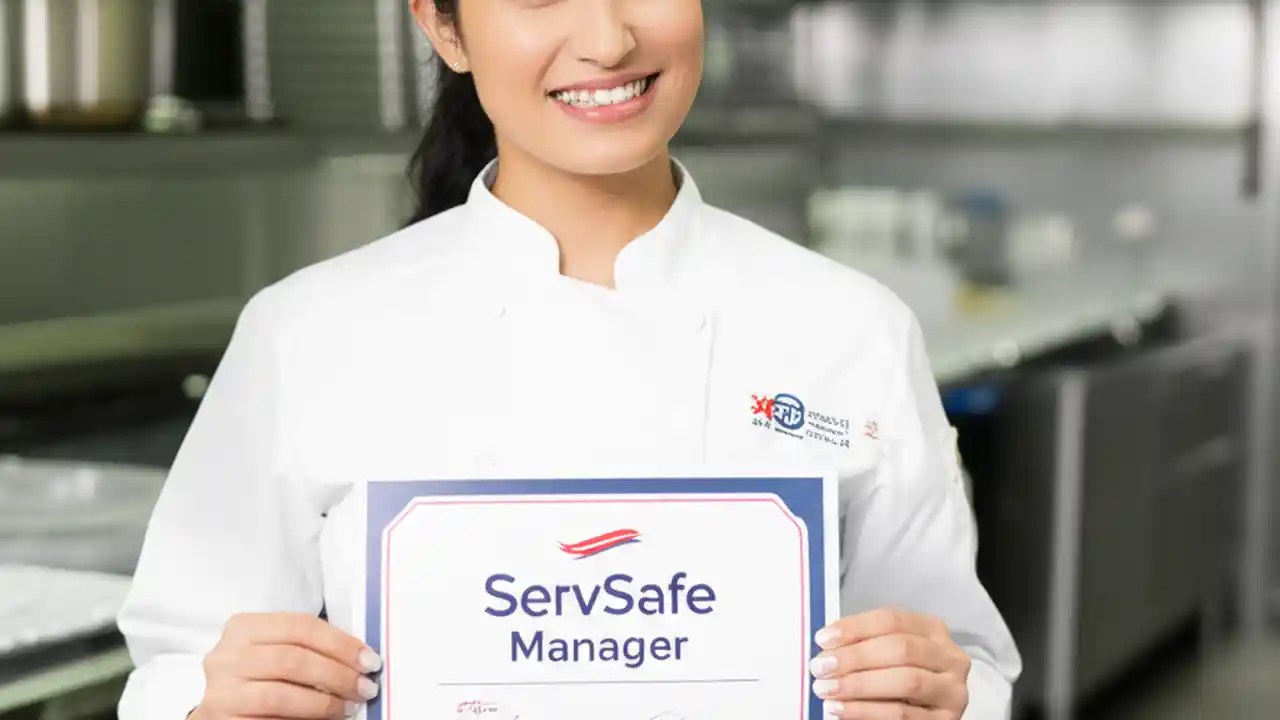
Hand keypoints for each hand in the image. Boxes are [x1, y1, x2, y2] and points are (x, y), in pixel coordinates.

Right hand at [191, 612, 381, 719]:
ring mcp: (221, 693)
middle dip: (337, 674)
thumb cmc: (258, 673)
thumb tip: (360, 659)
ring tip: (349, 707)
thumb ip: (309, 647)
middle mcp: (226, 657)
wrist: (221, 707)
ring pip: (280, 695)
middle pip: (293, 659)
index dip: (341, 643)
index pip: (300, 626)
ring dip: (323, 703)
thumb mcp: (277, 648)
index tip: (369, 660)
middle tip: (365, 687)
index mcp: (243, 628)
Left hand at [809, 608, 970, 718]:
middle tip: (821, 667)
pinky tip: (841, 710)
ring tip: (827, 690)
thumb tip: (827, 645)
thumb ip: (864, 645)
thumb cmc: (897, 680)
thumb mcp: (886, 656)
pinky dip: (866, 712)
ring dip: (859, 685)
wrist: (916, 716)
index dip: (855, 627)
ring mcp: (952, 691)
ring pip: (906, 681)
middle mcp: (949, 657)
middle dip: (855, 657)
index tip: (824, 639)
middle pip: (900, 648)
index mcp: (932, 631)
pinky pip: (903, 715)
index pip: (892, 619)